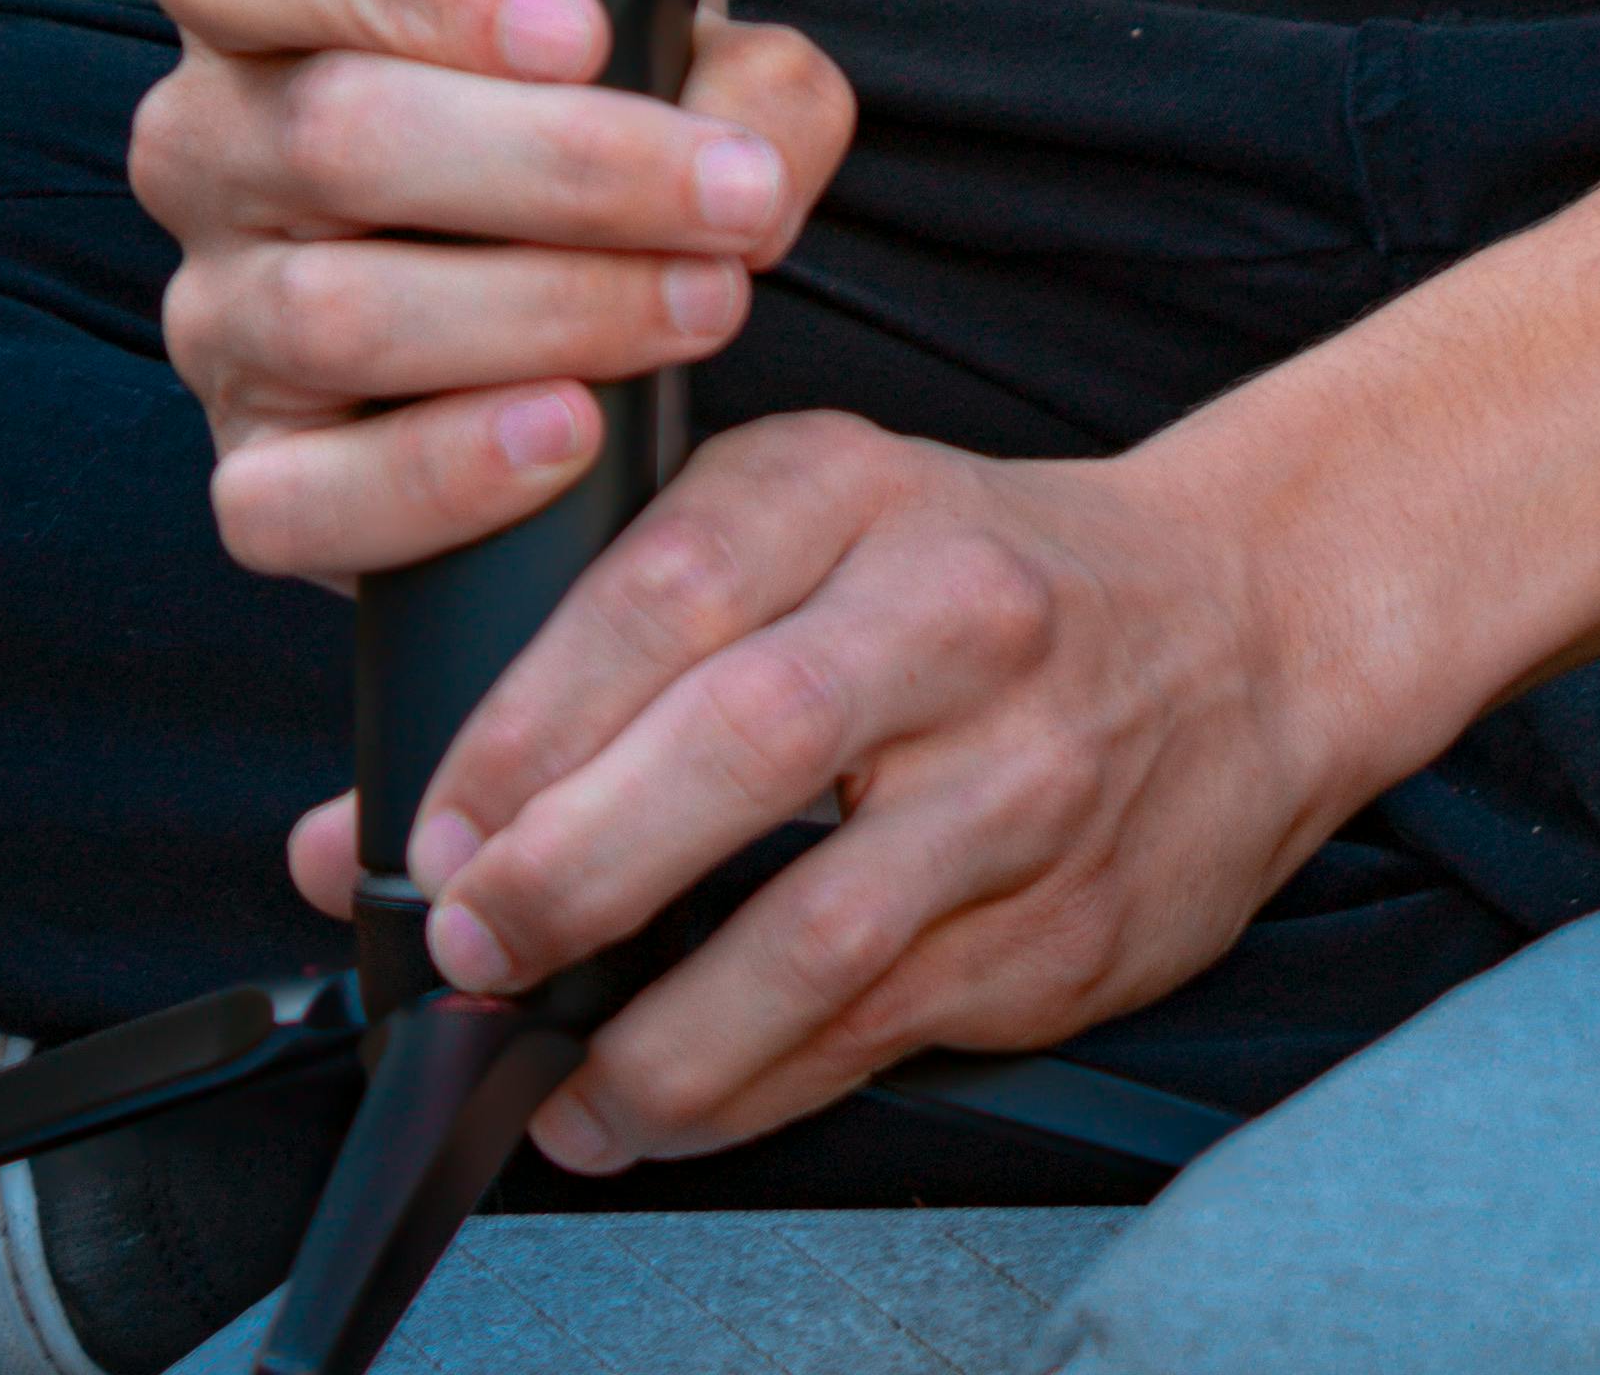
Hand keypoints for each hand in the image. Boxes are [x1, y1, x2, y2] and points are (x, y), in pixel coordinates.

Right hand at [130, 0, 852, 576]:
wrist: (538, 269)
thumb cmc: (583, 114)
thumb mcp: (665, 44)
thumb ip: (731, 74)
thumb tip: (752, 171)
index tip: (583, 30)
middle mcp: (205, 147)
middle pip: (335, 135)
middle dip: (563, 166)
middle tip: (729, 194)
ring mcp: (212, 312)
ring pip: (332, 315)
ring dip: (549, 310)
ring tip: (699, 303)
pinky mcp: (250, 462)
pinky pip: (291, 501)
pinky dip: (440, 475)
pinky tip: (567, 431)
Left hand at [281, 413, 1348, 1166]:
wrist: (1251, 620)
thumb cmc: (979, 574)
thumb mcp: (809, 528)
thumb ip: (594, 655)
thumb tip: (348, 841)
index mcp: (864, 487)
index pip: (672, 586)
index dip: (528, 721)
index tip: (427, 827)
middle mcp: (956, 617)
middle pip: (746, 742)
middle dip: (574, 868)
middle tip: (471, 946)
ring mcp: (1025, 778)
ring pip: (816, 931)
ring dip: (652, 1035)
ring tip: (548, 1085)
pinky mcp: (1062, 924)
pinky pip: (872, 1035)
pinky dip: (741, 1093)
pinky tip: (653, 1111)